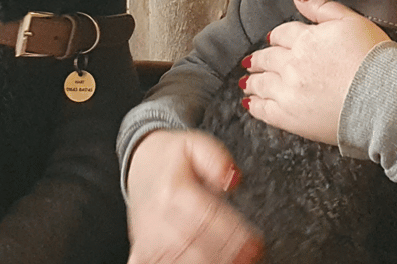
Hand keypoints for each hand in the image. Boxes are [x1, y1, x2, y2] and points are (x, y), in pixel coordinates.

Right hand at [125, 129, 261, 263]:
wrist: (141, 166)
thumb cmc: (171, 159)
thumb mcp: (197, 144)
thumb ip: (217, 158)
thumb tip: (232, 177)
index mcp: (171, 190)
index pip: (206, 217)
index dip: (234, 234)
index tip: (255, 242)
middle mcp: (156, 217)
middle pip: (196, 245)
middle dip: (227, 253)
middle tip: (250, 255)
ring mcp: (147, 238)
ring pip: (182, 261)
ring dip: (212, 262)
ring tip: (236, 260)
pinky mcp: (143, 253)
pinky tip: (208, 262)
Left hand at [241, 0, 388, 144]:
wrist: (383, 99)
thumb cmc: (374, 62)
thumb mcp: (353, 21)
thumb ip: (322, 7)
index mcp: (306, 39)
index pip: (281, 34)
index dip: (276, 37)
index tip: (273, 41)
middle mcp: (292, 64)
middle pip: (267, 58)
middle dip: (259, 60)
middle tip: (252, 63)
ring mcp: (288, 91)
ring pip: (261, 83)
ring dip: (252, 81)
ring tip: (247, 82)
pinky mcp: (290, 117)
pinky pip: (263, 110)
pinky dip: (254, 105)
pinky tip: (251, 103)